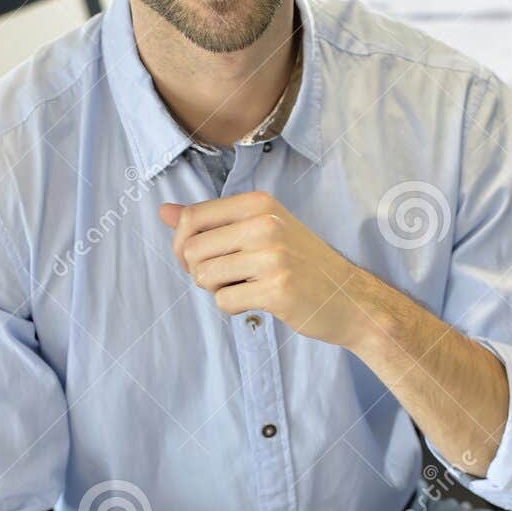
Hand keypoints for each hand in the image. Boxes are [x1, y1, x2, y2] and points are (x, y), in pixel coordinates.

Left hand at [159, 193, 374, 347]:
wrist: (349, 297)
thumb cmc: (299, 263)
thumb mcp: (259, 229)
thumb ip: (210, 220)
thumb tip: (162, 211)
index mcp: (258, 203)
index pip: (192, 218)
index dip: (182, 245)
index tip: (197, 260)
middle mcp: (265, 224)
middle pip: (192, 250)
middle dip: (199, 272)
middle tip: (227, 278)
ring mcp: (272, 257)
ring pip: (205, 277)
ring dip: (216, 290)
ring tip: (245, 288)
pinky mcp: (277, 290)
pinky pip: (224, 301)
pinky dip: (233, 307)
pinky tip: (257, 302)